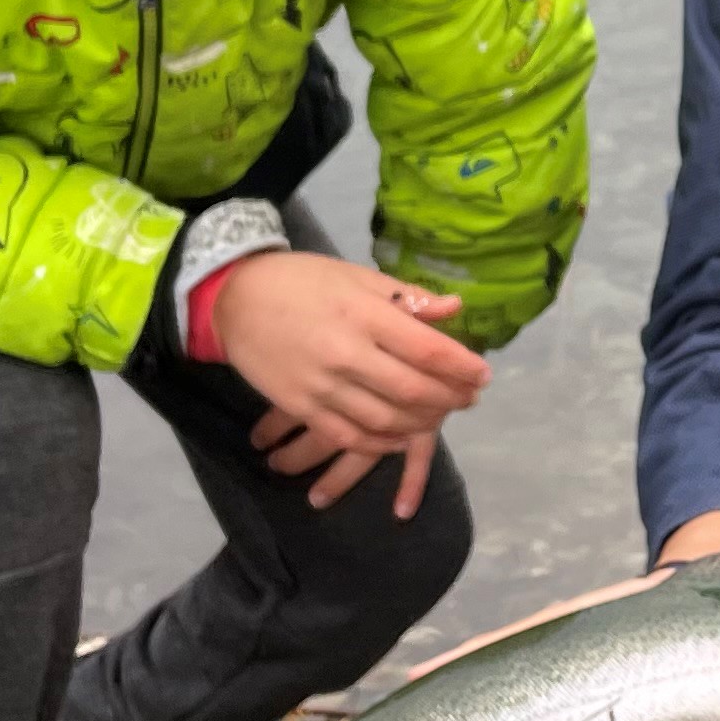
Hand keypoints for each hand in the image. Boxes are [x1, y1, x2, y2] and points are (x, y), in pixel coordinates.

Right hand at [219, 254, 486, 518]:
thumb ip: (407, 299)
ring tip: (441, 416)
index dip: (461, 366)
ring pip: (385, 419)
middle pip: (412, 389)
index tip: (483, 374)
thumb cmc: (303, 281)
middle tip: (470, 397)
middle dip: (450, 398)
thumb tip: (455, 310)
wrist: (236, 298)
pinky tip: (401, 437)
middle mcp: (345, 352)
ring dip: (421, 423)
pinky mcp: (300, 406)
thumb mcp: (356, 277)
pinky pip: (348, 436)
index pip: (426, 349)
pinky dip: (381, 443)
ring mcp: (320, 384)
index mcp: (363, 313)